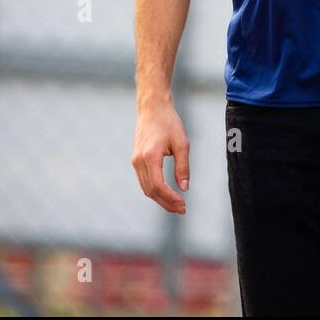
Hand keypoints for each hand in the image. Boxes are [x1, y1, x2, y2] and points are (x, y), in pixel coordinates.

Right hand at [131, 99, 189, 214]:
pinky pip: (144, 180)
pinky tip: (166, 194)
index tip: (183, 204)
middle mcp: (139, 161)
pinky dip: (154, 190)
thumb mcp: (181, 143)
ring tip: (176, 206)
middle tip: (182, 210)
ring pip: (146, 188)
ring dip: (160, 199)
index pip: (158, 186)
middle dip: (166, 203)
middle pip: (150, 191)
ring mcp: (135, 161)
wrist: (152, 108)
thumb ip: (183, 166)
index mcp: (150, 157)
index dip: (170, 198)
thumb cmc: (169, 123)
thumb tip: (184, 188)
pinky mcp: (136, 160)